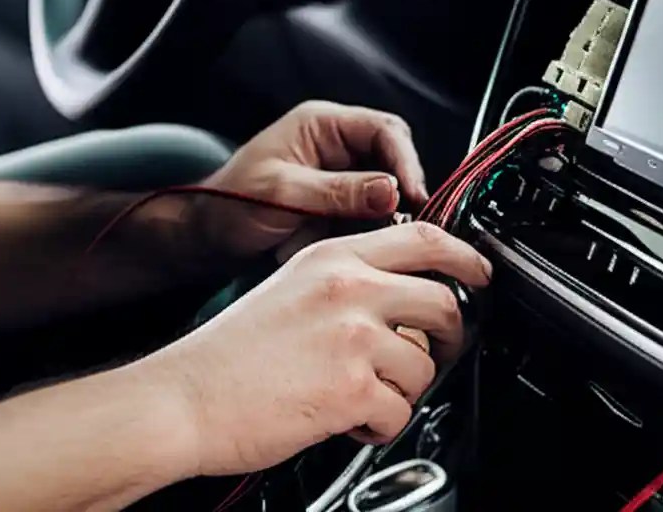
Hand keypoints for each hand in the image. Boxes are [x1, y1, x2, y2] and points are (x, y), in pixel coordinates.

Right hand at [142, 222, 490, 476]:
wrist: (181, 399)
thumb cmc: (226, 355)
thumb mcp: (290, 288)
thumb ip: (348, 283)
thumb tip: (401, 300)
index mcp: (333, 259)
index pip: (423, 237)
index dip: (465, 256)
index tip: (481, 271)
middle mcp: (350, 290)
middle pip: (443, 302)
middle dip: (451, 336)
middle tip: (439, 353)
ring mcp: (354, 338)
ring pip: (424, 367)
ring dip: (401, 391)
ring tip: (359, 397)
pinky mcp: (352, 388)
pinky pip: (399, 413)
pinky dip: (380, 426)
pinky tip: (349, 421)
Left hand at [196, 101, 431, 257]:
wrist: (205, 238)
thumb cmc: (229, 203)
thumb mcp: (283, 194)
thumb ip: (338, 192)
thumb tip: (392, 191)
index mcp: (323, 124)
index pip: (385, 130)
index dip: (406, 162)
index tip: (414, 196)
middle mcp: (339, 146)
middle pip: (394, 160)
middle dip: (401, 192)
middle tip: (403, 223)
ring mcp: (342, 178)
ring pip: (389, 193)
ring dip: (384, 219)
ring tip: (369, 240)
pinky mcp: (342, 208)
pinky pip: (372, 218)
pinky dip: (368, 235)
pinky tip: (353, 248)